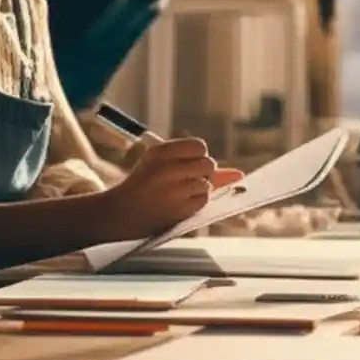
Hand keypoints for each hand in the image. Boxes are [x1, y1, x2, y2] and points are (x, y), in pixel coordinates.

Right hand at [99, 138, 225, 238]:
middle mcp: (165, 168)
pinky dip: (196, 202)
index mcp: (159, 152)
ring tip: (179, 193)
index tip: (189, 164)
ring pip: (207, 183)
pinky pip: (203, 200)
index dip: (200, 156)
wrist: (120, 213)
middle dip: (205, 173)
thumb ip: (200, 165)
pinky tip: (179, 204)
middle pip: (208, 164)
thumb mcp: (165, 165)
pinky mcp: (177, 209)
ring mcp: (172, 190)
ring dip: (200, 189)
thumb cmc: (147, 184)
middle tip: (188, 180)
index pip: (199, 146)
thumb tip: (240, 175)